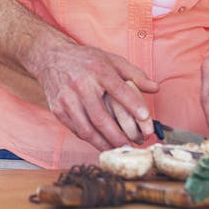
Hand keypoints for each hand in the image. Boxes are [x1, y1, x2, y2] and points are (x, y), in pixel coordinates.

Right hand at [32, 40, 158, 150]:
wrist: (52, 58)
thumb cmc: (88, 60)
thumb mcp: (112, 60)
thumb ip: (135, 75)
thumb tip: (156, 88)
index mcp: (98, 71)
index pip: (119, 90)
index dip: (133, 104)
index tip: (146, 117)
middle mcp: (81, 85)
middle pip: (101, 117)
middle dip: (118, 135)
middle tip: (132, 145)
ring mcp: (67, 100)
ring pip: (87, 129)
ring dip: (104, 143)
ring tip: (118, 150)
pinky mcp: (58, 110)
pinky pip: (77, 130)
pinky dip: (91, 140)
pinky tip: (102, 144)